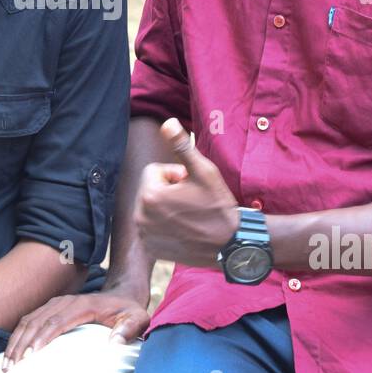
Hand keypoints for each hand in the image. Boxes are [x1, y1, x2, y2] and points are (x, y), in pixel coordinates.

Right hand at [2, 292, 149, 367]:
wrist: (121, 296)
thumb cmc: (128, 312)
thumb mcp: (137, 319)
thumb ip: (129, 329)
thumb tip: (114, 344)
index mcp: (83, 306)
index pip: (57, 321)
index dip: (42, 338)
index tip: (30, 357)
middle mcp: (65, 302)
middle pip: (37, 322)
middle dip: (22, 345)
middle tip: (12, 368)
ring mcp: (56, 303)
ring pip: (29, 321)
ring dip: (16, 342)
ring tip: (6, 366)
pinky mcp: (50, 308)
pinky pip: (29, 321)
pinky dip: (17, 336)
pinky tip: (11, 354)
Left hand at [134, 118, 239, 266]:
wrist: (231, 244)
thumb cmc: (218, 205)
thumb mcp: (203, 171)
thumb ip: (181, 146)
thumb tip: (167, 122)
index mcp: (150, 194)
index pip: (154, 172)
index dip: (175, 175)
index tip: (191, 186)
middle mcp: (141, 216)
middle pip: (151, 190)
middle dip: (168, 191)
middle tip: (192, 201)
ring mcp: (145, 235)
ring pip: (151, 209)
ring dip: (166, 208)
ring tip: (189, 215)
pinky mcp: (152, 250)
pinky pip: (153, 229)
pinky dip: (164, 227)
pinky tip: (184, 231)